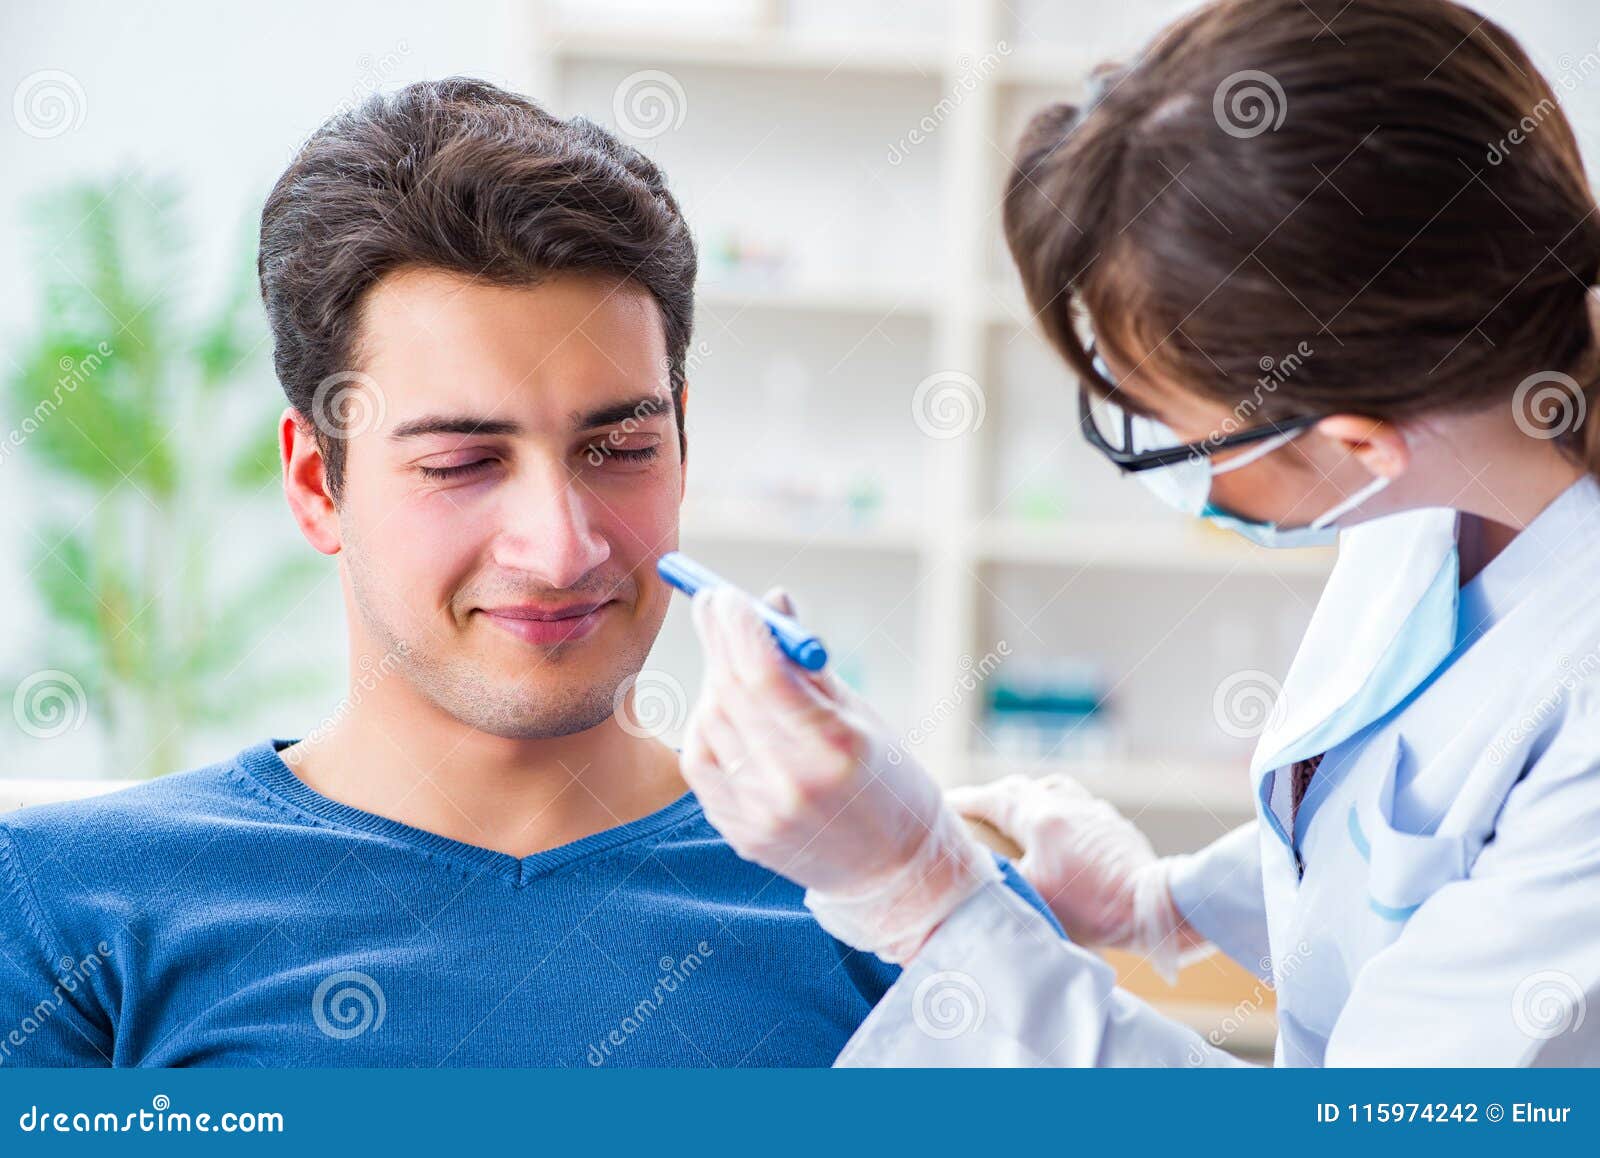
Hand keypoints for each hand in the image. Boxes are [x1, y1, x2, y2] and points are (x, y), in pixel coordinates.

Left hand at [680, 585, 998, 960]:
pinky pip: (703, 765)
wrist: (896, 872)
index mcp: (835, 750)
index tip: (725, 595)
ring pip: (709, 727)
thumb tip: (769, 602)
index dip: (737, 629)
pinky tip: (726, 712)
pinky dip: (708, 727)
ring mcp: (761, 815)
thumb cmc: (887, 780)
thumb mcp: (861, 716)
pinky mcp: (740, 834)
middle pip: (730, 697)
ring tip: (735, 666)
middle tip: (714, 606)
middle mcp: (792, 786)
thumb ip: (808, 664)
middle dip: (718, 644)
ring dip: (714, 684)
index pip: (765, 677)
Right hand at [947, 773, 1201, 977]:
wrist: (1154, 906)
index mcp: (1040, 817)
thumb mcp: (1034, 894)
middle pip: (1018, 789)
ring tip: (1015, 816)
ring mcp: (1092, 811)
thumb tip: (974, 871)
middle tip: (971, 813)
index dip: (961, 802)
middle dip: (990, 798)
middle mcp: (1064, 804)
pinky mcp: (1113, 825)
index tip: (940, 805)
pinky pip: (1076, 806)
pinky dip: (1056, 812)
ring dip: (1027, 798)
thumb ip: (1000, 876)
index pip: (989, 799)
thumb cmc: (1094, 906)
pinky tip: (1058, 834)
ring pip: (1050, 789)